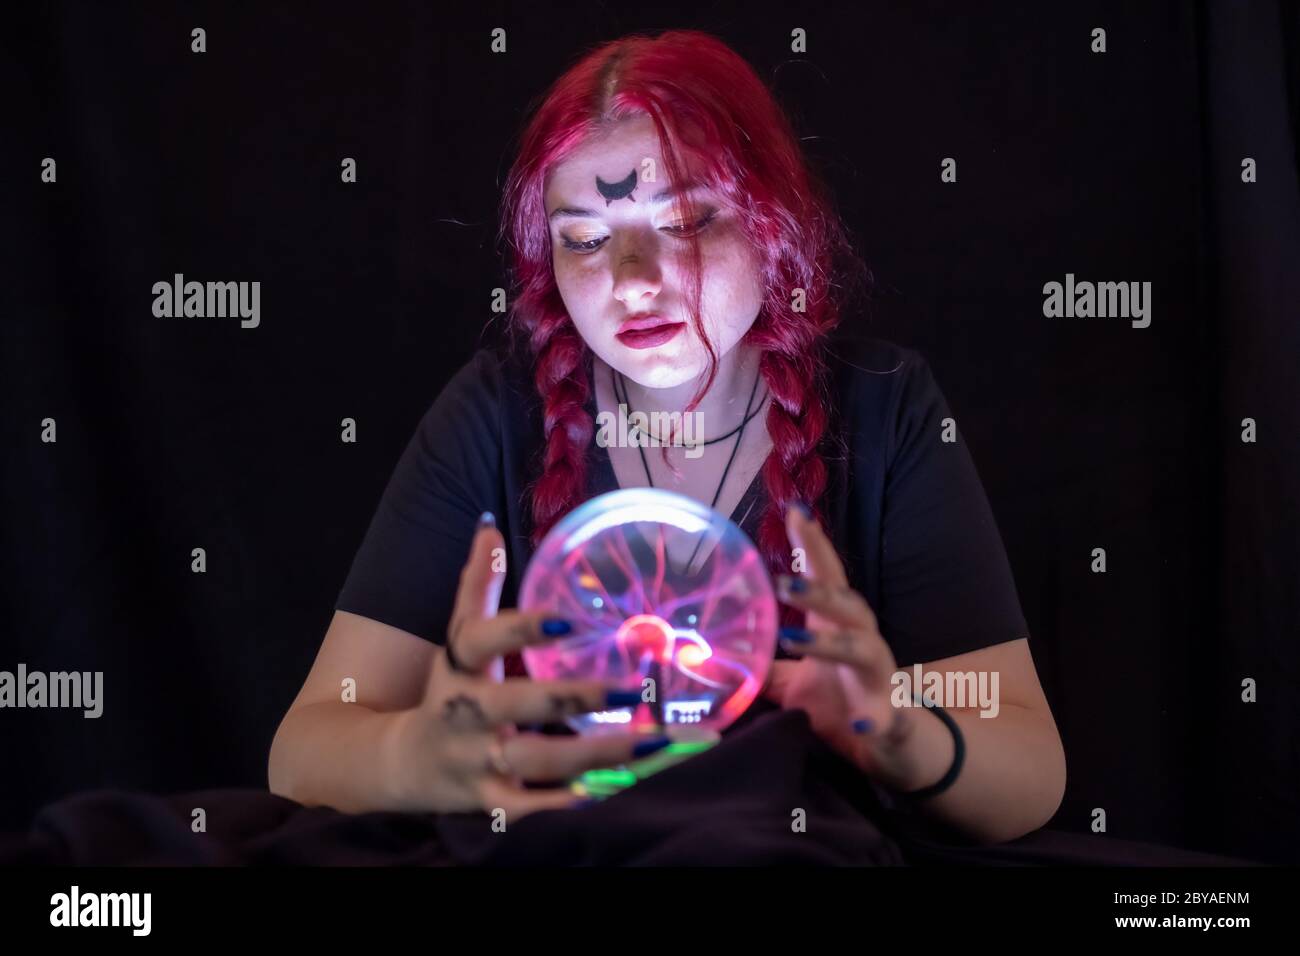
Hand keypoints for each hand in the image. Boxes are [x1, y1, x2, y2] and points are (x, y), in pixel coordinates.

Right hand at [387, 517, 663, 818]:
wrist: (396, 765)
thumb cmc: (446, 690)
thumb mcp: (455, 639)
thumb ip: (477, 585)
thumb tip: (489, 525)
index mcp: (459, 666)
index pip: (482, 640)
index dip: (519, 630)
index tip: (565, 619)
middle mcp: (465, 713)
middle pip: (517, 704)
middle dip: (574, 698)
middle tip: (632, 688)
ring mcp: (476, 760)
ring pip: (534, 759)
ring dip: (593, 753)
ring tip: (650, 742)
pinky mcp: (488, 800)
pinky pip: (528, 806)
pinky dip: (565, 804)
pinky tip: (612, 791)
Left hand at [762, 505, 911, 785]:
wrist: (890, 745)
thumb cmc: (838, 700)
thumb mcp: (791, 682)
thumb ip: (758, 664)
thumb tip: (705, 652)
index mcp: (836, 626)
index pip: (825, 577)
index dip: (813, 545)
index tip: (795, 511)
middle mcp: (862, 641)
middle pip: (845, 605)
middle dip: (818, 591)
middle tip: (784, 582)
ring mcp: (879, 679)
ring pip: (863, 651)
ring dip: (831, 645)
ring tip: (794, 640)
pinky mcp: (891, 719)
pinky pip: (887, 718)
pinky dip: (876, 720)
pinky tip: (862, 725)